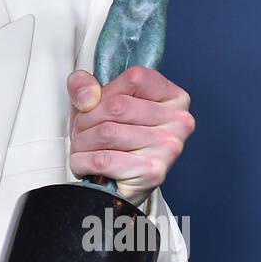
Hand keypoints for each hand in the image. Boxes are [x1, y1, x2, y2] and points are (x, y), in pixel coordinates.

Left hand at [67, 66, 194, 207]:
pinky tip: (85, 163)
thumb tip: (87, 97)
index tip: (94, 104)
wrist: (118, 182)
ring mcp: (169, 147)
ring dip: (82, 142)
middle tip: (81, 131)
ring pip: (107, 133)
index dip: (104, 91)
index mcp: (172, 97)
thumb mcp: (95, 102)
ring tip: (83, 147)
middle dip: (86, 120)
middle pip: (117, 107)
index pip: (135, 78)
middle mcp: (178, 121)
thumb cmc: (112, 139)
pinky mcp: (153, 172)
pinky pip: (103, 160)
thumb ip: (84, 85)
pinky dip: (83, 161)